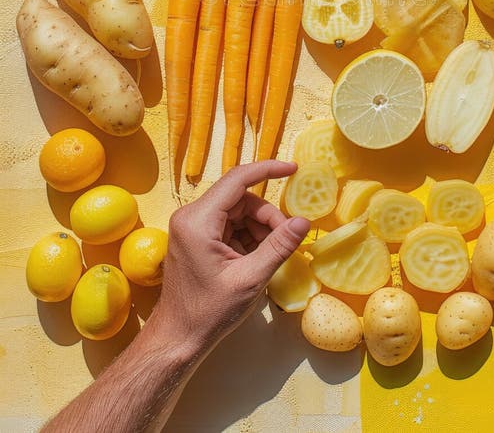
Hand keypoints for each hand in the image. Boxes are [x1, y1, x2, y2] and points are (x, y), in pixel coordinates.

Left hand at [149, 160, 309, 360]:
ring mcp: (193, 227)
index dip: (268, 169)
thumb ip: (278, 246)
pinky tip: (254, 260)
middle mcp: (192, 216)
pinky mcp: (197, 238)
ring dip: (259, 229)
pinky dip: (248, 238)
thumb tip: (303, 221)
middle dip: (267, 216)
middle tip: (286, 240)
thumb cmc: (209, 312)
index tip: (294, 168)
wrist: (177, 338)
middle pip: (241, 199)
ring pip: (238, 212)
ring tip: (268, 256)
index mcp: (198, 220)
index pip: (238, 179)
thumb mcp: (250, 279)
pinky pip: (230, 225)